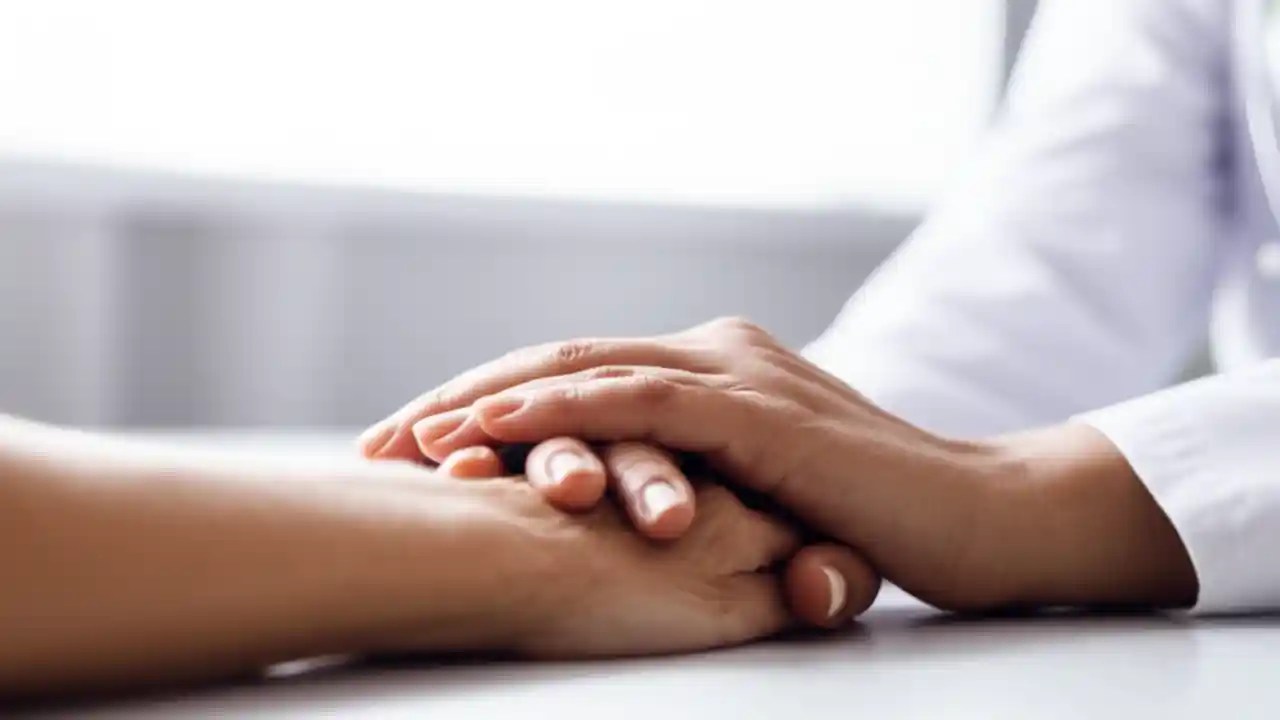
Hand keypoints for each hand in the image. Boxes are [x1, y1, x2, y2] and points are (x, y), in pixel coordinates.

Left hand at [360, 317, 1015, 609]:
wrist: (981, 518)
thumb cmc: (872, 518)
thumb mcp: (758, 494)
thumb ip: (696, 480)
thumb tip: (627, 508)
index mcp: (710, 370)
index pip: (579, 377)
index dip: (491, 408)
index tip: (417, 451)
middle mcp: (713, 353)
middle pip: (560, 363)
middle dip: (460, 402)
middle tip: (378, 445)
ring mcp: (734, 374)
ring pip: (583, 370)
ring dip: (486, 402)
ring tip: (407, 437)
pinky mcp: (758, 409)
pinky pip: (637, 398)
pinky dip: (557, 410)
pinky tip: (491, 428)